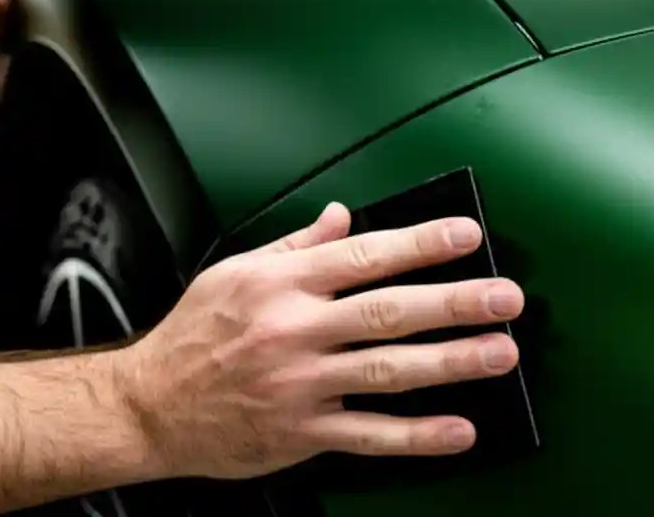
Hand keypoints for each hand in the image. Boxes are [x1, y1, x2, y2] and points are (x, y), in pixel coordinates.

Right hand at [117, 203, 523, 479]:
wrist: (148, 405)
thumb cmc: (191, 336)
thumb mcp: (234, 272)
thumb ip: (295, 246)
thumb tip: (341, 217)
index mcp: (281, 284)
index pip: (363, 256)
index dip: (419, 244)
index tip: (466, 237)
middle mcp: (294, 330)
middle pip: (387, 311)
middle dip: (453, 302)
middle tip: (505, 298)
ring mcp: (300, 383)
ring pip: (387, 370)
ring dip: (450, 362)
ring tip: (500, 353)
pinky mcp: (301, 432)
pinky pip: (368, 434)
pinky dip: (416, 435)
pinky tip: (457, 429)